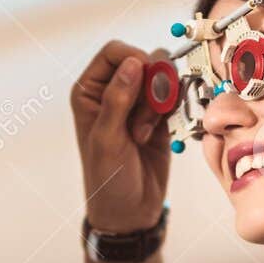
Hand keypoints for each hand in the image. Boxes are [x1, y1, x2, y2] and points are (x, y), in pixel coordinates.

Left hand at [71, 40, 169, 233]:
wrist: (130, 211)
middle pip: (144, 59)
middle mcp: (113, 91)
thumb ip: (118, 99)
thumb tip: (133, 62)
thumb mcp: (107, 140)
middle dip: (152, 85)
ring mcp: (137, 103)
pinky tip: (156, 136)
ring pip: (162, 77)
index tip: (147, 79)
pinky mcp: (158, 115)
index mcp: (90, 91)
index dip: (134, 58)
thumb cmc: (108, 179)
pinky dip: (172, 111)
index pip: (115, 52)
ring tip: (145, 133)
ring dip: (161, 102)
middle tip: (144, 118)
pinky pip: (174, 96)